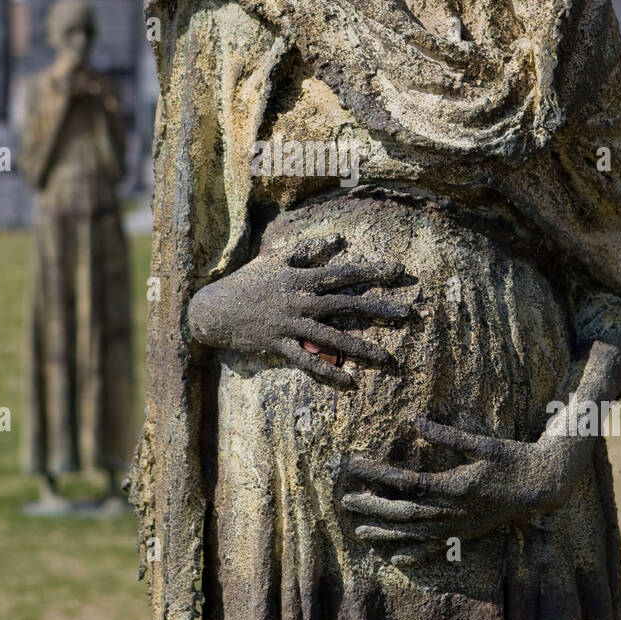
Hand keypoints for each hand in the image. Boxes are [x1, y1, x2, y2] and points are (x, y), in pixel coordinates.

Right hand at [186, 234, 413, 387]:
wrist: (213, 309)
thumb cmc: (246, 281)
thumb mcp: (276, 259)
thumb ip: (309, 251)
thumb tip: (338, 238)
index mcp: (301, 278)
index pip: (343, 272)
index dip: (372, 271)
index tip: (398, 271)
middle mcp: (299, 301)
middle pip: (346, 304)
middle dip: (378, 308)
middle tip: (407, 313)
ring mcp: (290, 326)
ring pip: (332, 337)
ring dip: (360, 347)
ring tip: (386, 357)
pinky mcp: (279, 346)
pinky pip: (308, 362)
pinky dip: (328, 372)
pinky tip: (349, 382)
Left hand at [341, 416, 578, 562]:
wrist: (542, 486)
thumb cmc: (512, 458)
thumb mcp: (483, 443)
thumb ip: (447, 436)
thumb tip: (416, 421)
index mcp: (457, 486)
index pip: (408, 483)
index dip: (379, 476)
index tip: (355, 466)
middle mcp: (456, 512)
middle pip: (406, 513)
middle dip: (374, 508)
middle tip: (346, 501)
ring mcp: (461, 527)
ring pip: (417, 534)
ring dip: (387, 533)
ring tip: (360, 532)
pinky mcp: (466, 535)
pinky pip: (436, 549)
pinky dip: (415, 554)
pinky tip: (395, 559)